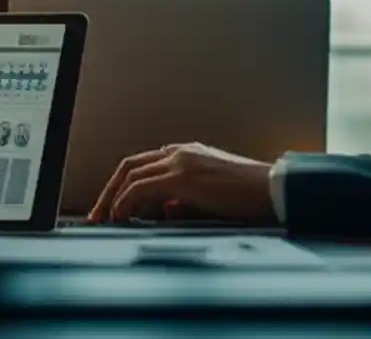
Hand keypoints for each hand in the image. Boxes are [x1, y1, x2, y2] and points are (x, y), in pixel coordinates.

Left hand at [88, 143, 275, 223]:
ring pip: (130, 175)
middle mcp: (179, 152)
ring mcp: (178, 161)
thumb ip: (184, 199)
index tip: (113, 205)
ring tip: (104, 219)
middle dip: (109, 190)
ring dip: (112, 198)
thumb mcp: (209, 195)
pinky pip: (140, 188)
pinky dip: (125, 202)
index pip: (144, 164)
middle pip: (129, 166)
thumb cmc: (248, 195)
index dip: (124, 184)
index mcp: (186, 153)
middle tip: (98, 214)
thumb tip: (164, 210)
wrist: (272, 189)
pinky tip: (121, 217)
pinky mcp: (180, 176)